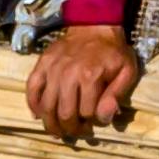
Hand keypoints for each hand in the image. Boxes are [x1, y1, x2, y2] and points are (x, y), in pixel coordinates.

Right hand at [27, 23, 139, 138]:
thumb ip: (116, 95)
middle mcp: (68, 74)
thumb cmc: (113, 52)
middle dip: (71, 129)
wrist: (94, 26)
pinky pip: (31, 89)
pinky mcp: (41, 64)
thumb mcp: (127, 71)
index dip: (92, 123)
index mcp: (90, 76)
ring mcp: (52, 69)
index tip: (95, 123)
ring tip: (59, 130)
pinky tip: (39, 115)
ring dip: (51, 124)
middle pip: (64, 114)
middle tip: (77, 131)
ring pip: (46, 106)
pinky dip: (33, 105)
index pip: (86, 113)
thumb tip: (103, 118)